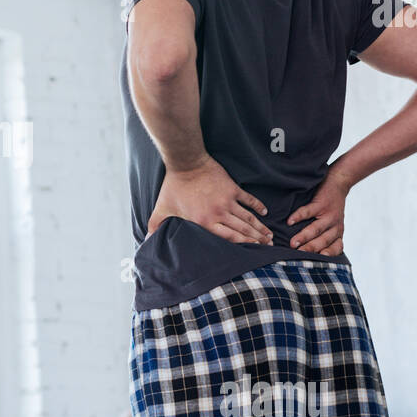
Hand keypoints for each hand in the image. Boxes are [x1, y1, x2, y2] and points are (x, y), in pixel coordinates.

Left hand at [146, 157, 271, 243]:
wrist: (186, 163)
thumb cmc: (173, 187)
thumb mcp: (162, 210)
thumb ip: (156, 228)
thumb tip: (147, 242)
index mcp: (204, 223)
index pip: (228, 240)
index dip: (243, 247)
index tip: (252, 253)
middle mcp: (218, 214)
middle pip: (242, 231)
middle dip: (256, 240)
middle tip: (267, 247)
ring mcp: (227, 201)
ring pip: (248, 218)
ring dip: (260, 228)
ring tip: (269, 236)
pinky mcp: (232, 188)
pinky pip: (248, 200)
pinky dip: (257, 206)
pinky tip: (264, 213)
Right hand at [286, 169, 350, 254]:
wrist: (339, 183)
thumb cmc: (332, 207)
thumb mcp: (334, 224)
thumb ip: (325, 237)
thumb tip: (306, 252)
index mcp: (338, 233)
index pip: (336, 248)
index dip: (327, 255)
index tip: (317, 263)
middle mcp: (335, 226)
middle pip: (323, 241)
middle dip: (310, 249)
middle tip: (297, 256)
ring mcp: (329, 214)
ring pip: (316, 229)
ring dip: (304, 237)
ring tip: (292, 243)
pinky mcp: (321, 203)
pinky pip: (308, 211)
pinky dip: (298, 217)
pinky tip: (289, 221)